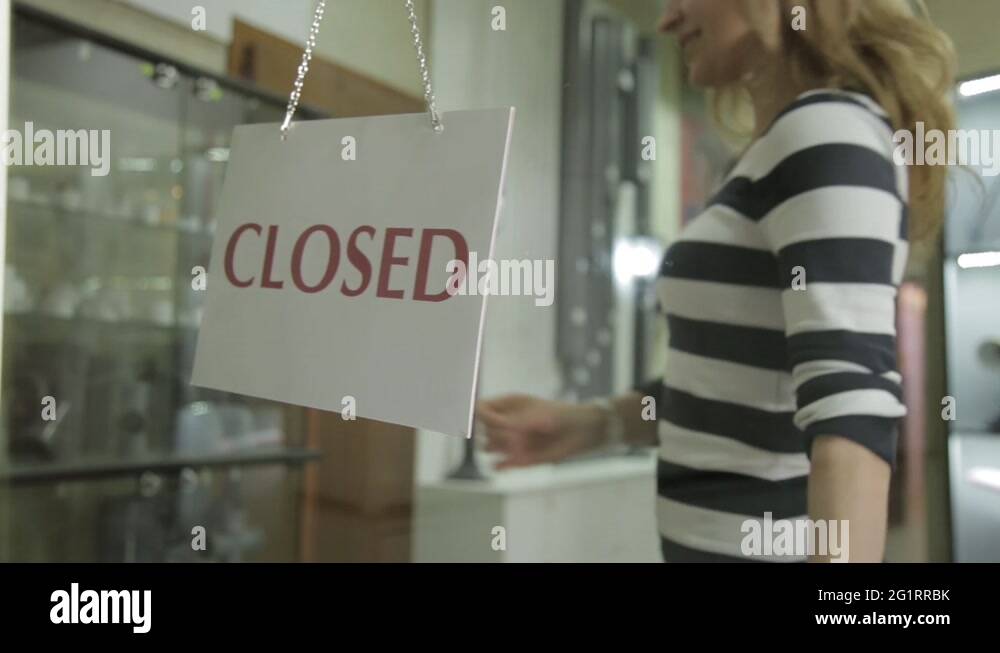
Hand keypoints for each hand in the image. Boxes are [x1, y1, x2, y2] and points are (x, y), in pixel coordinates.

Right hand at [476, 394, 607, 469]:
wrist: (581, 432)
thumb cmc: (559, 416)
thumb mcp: (534, 415)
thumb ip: (510, 421)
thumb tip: (484, 420)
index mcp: (507, 405)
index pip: (480, 408)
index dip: (476, 414)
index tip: (482, 421)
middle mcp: (505, 423)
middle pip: (482, 429)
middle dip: (493, 432)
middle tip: (514, 434)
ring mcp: (511, 441)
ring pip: (488, 447)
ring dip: (496, 448)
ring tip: (517, 446)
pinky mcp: (518, 459)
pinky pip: (499, 465)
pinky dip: (500, 465)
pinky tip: (505, 464)